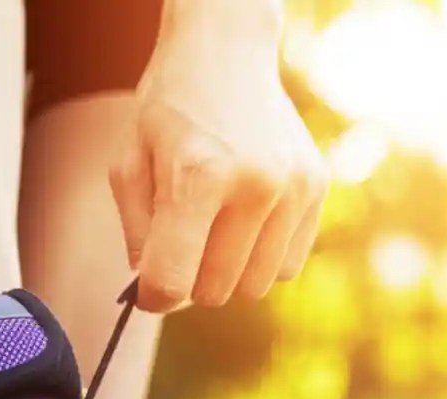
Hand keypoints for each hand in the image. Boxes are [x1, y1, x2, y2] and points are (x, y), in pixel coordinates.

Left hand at [109, 0, 328, 311]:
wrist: (226, 53)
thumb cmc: (169, 110)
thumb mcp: (129, 163)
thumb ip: (138, 234)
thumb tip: (159, 295)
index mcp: (197, 176)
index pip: (172, 280)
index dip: (153, 296)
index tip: (148, 289)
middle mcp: (254, 185)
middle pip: (214, 291)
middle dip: (190, 280)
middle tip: (181, 247)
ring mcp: (292, 188)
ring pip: (256, 286)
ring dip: (229, 273)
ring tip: (215, 231)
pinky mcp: (316, 188)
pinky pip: (287, 265)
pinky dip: (263, 257)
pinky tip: (247, 220)